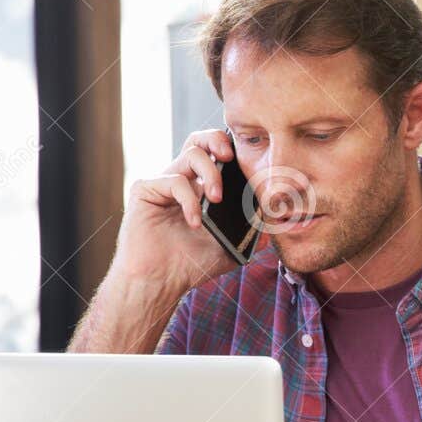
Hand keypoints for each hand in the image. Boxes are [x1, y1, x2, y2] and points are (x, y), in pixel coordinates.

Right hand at [109, 129, 238, 291]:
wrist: (160, 281)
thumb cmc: (191, 264)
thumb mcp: (231, 247)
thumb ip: (252, 233)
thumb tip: (276, 222)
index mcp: (201, 188)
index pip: (216, 154)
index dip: (231, 149)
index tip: (249, 162)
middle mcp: (182, 179)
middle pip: (199, 140)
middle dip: (218, 140)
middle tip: (230, 158)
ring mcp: (163, 183)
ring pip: (190, 154)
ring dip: (211, 173)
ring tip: (217, 198)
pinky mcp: (145, 189)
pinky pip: (173, 180)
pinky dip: (189, 200)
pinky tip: (195, 222)